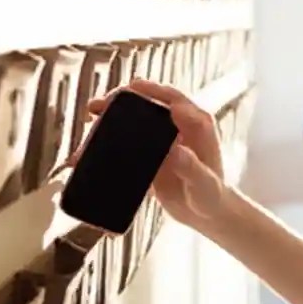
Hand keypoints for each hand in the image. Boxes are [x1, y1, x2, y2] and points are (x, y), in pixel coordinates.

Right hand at [81, 80, 228, 231]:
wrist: (206, 214)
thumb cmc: (212, 197)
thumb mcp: (203, 183)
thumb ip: (191, 167)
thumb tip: (174, 150)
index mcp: (197, 125)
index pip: (173, 99)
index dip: (150, 90)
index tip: (127, 89)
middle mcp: (179, 127)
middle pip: (148, 105)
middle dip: (121, 101)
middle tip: (98, 106)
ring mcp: (163, 140)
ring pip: (134, 122)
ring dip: (111, 119)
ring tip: (90, 119)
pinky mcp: (150, 155)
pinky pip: (127, 143)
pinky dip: (108, 143)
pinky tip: (90, 146)